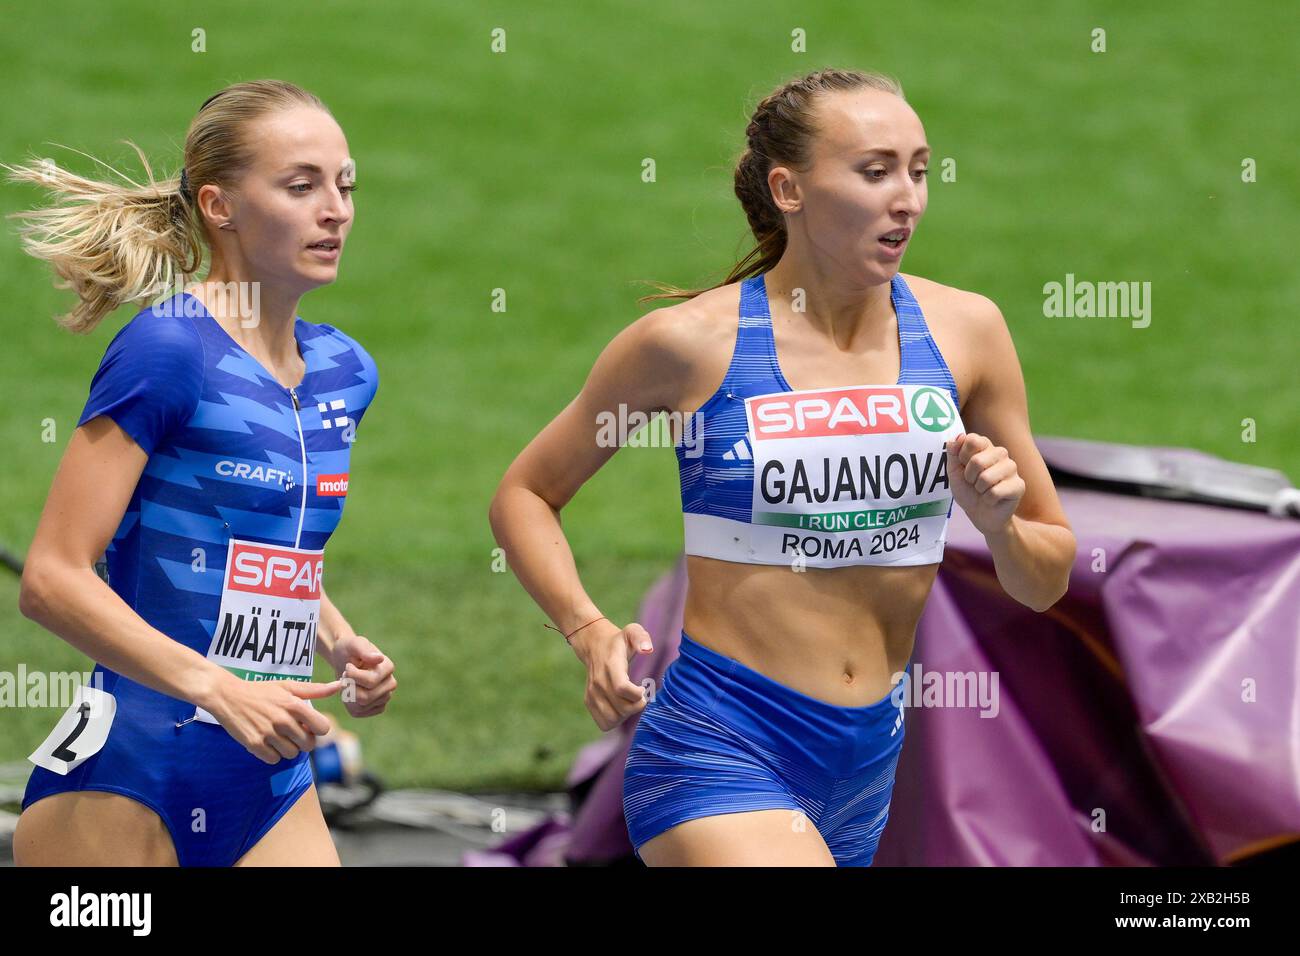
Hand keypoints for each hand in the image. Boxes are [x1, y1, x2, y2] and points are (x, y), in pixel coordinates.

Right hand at [205, 675, 341, 763]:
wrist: (227, 695)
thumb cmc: (261, 691)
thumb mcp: (288, 686)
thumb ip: (315, 690)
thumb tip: (339, 686)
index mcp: (295, 705)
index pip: (323, 729)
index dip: (317, 730)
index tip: (307, 726)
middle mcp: (283, 720)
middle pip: (308, 745)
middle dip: (303, 740)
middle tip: (291, 732)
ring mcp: (268, 733)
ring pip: (292, 754)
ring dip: (287, 748)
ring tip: (277, 735)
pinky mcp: (254, 744)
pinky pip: (274, 759)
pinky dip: (272, 754)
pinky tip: (265, 741)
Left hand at [329, 634, 396, 717]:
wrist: (344, 658)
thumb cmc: (349, 649)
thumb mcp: (353, 644)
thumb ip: (364, 650)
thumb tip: (379, 659)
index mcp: (388, 667)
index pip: (370, 682)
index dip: (352, 676)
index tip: (347, 666)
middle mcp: (390, 683)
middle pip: (365, 697)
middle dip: (349, 687)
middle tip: (345, 676)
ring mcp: (385, 697)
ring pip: (362, 706)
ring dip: (348, 695)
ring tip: (348, 683)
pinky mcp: (376, 707)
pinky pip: (360, 712)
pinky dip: (350, 704)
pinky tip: (350, 692)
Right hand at [569, 619, 653, 731]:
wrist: (593, 645)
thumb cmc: (619, 641)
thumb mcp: (632, 631)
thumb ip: (641, 638)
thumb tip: (648, 650)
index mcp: (611, 665)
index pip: (621, 688)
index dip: (637, 695)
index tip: (643, 689)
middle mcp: (598, 682)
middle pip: (620, 708)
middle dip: (636, 706)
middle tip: (640, 696)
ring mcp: (592, 693)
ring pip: (612, 719)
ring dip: (626, 715)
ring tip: (630, 703)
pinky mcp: (589, 701)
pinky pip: (603, 723)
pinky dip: (615, 721)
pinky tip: (620, 708)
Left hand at [945, 432, 1025, 535]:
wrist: (981, 514)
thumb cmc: (968, 490)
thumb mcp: (954, 471)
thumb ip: (953, 453)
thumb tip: (958, 436)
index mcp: (985, 446)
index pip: (972, 440)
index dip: (962, 457)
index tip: (964, 466)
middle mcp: (1001, 453)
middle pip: (977, 460)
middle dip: (969, 477)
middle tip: (974, 482)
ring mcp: (1012, 468)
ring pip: (986, 478)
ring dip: (979, 489)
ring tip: (983, 490)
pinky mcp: (1019, 485)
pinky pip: (995, 492)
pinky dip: (988, 499)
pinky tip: (993, 499)